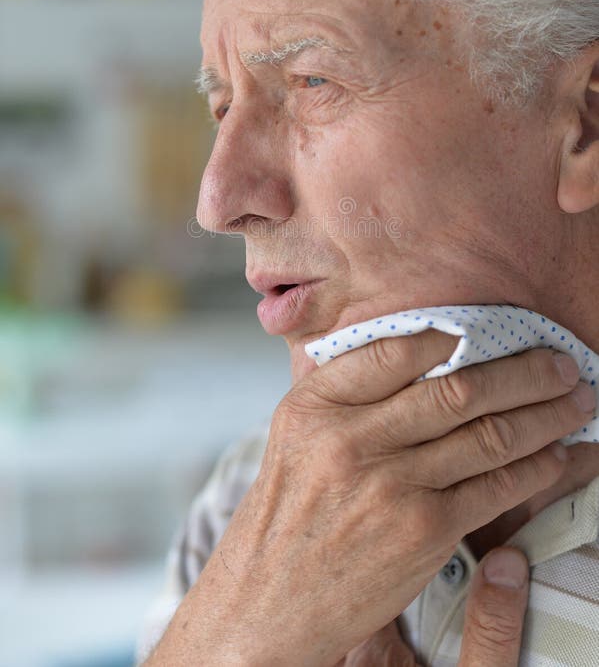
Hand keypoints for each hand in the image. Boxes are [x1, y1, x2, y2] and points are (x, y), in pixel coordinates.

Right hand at [149, 333, 589, 665]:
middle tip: (559, 361)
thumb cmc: (291, 512)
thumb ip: (347, 392)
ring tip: (576, 399)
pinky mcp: (425, 530)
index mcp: (316, 404)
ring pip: (488, 434)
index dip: (454, 334)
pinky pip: (496, 486)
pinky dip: (538, 467)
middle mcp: (352, 437)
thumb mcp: (296, 434)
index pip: (397, 350)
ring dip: (544, 414)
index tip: (491, 328)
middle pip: (457, 388)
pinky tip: (560, 454)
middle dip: (522, 371)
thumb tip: (422, 351)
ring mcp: (392, 484)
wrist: (272, 598)